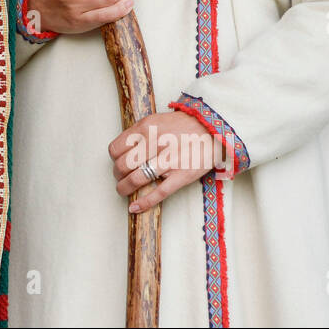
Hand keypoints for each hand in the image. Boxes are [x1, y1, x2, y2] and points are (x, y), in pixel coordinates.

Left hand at [108, 112, 226, 213]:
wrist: (214, 129)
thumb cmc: (184, 126)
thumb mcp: (156, 121)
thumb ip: (139, 134)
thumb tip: (122, 151)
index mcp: (146, 128)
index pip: (116, 148)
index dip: (114, 159)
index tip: (117, 163)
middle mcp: (155, 143)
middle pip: (123, 165)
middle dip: (117, 175)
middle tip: (120, 178)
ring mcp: (169, 160)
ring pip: (136, 179)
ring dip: (125, 188)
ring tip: (124, 191)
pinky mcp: (182, 175)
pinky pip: (158, 192)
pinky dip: (144, 203)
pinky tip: (134, 208)